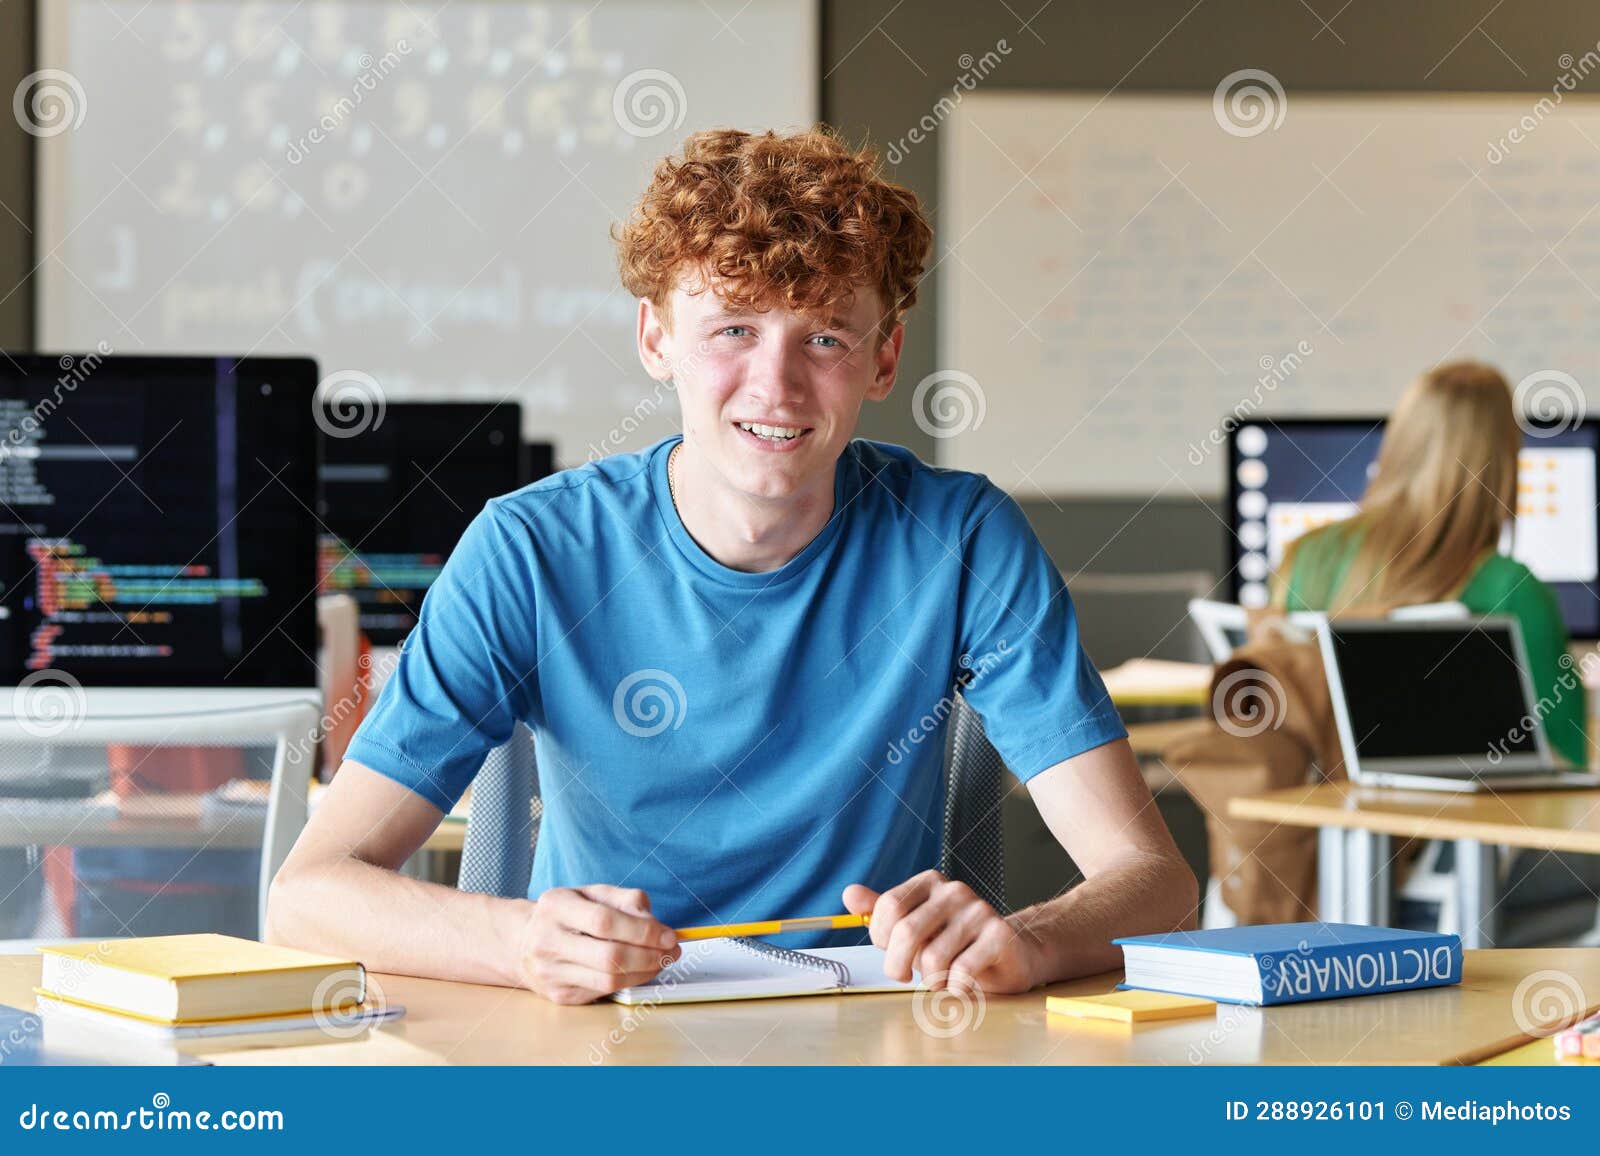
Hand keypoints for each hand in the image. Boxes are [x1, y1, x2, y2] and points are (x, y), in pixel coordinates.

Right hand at [517, 885, 679, 1004]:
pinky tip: (640, 970)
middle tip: (672, 950)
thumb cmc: (565, 915)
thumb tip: (655, 922)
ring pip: (610, 979)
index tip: (668, 935)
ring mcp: (550, 972)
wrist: (522, 943)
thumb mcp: (590, 893)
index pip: (605, 921)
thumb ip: (624, 899)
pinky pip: (604, 991)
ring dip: (646, 971)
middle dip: (650, 955)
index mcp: (555, 906)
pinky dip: (631, 981)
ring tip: (661, 960)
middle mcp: (547, 940)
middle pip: (610, 956)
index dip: (643, 931)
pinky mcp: (559, 995)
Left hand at [843, 870, 1039, 993]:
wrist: (1010, 955)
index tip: (892, 952)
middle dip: (898, 965)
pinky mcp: (1000, 936)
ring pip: (933, 958)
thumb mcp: (915, 926)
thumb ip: (882, 912)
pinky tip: (962, 983)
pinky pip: (961, 972)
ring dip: (931, 980)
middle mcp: (954, 890)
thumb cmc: (956, 944)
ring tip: (942, 977)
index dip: (882, 938)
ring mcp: (980, 911)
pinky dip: (954, 987)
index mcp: (930, 882)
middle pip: (906, 932)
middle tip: (905, 976)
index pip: (889, 907)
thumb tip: (849, 894)